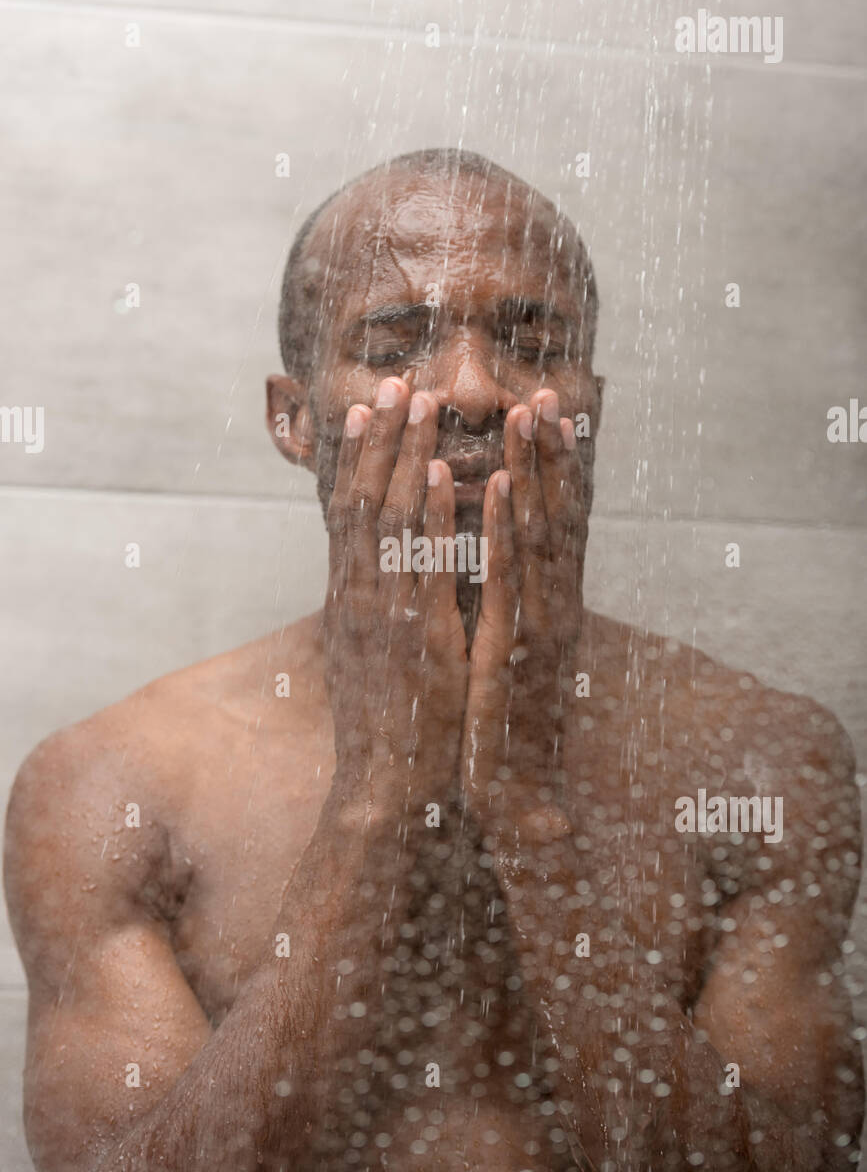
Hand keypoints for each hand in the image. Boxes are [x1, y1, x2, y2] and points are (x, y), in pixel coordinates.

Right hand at [324, 377, 467, 820]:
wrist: (384, 787)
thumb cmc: (384, 726)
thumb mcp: (368, 657)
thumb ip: (372, 611)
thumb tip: (376, 577)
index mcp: (349, 600)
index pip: (344, 513)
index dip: (355, 459)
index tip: (364, 411)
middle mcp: (358, 597)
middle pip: (360, 501)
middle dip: (378, 440)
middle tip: (393, 384)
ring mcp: (384, 614)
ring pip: (387, 518)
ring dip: (402, 456)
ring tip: (417, 402)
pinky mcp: (417, 636)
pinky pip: (421, 564)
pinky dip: (428, 514)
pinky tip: (439, 472)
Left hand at [460, 389, 586, 838]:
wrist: (512, 797)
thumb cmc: (499, 725)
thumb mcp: (503, 656)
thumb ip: (503, 610)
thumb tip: (488, 570)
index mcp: (547, 609)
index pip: (555, 526)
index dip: (553, 471)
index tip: (544, 416)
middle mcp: (550, 609)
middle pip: (556, 518)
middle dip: (550, 454)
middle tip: (544, 392)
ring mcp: (536, 625)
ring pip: (538, 533)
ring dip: (534, 470)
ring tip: (528, 413)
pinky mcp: (512, 648)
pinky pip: (508, 577)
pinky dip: (506, 526)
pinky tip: (501, 485)